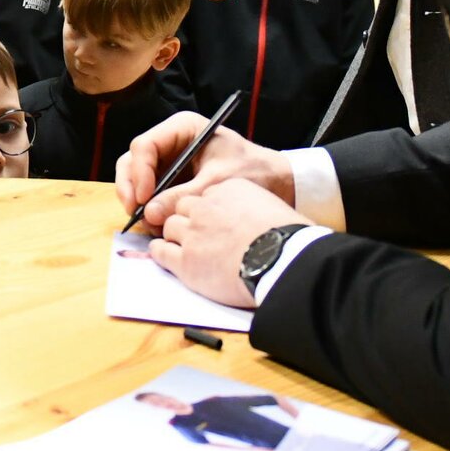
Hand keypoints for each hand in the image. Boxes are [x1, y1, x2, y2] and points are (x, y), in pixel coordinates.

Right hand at [114, 112, 294, 229]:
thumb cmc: (252, 171)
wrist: (275, 182)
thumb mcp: (217, 183)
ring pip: (137, 178)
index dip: (139, 172)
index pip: (145, 146)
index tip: (143, 198)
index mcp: (182, 129)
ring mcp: (168, 162)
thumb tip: (149, 214)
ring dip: (138, 201)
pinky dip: (150, 210)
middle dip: (130, 187)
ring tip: (149, 224)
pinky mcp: (171, 182)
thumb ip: (183, 197)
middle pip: (133, 161)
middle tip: (134, 212)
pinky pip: (150, 194)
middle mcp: (170, 143)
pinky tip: (157, 226)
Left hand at [149, 178, 304, 308]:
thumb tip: (256, 224)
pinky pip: (160, 251)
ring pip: (169, 227)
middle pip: (182, 208)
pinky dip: (161, 253)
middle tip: (195, 235)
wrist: (284, 261)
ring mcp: (192, 233)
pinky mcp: (185, 261)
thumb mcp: (273, 209)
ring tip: (184, 248)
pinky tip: (167, 258)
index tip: (214, 221)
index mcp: (230, 189)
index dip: (208, 210)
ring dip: (174, 236)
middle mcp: (206, 207)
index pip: (206, 195)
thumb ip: (255, 209)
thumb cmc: (289, 238)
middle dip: (187, 220)